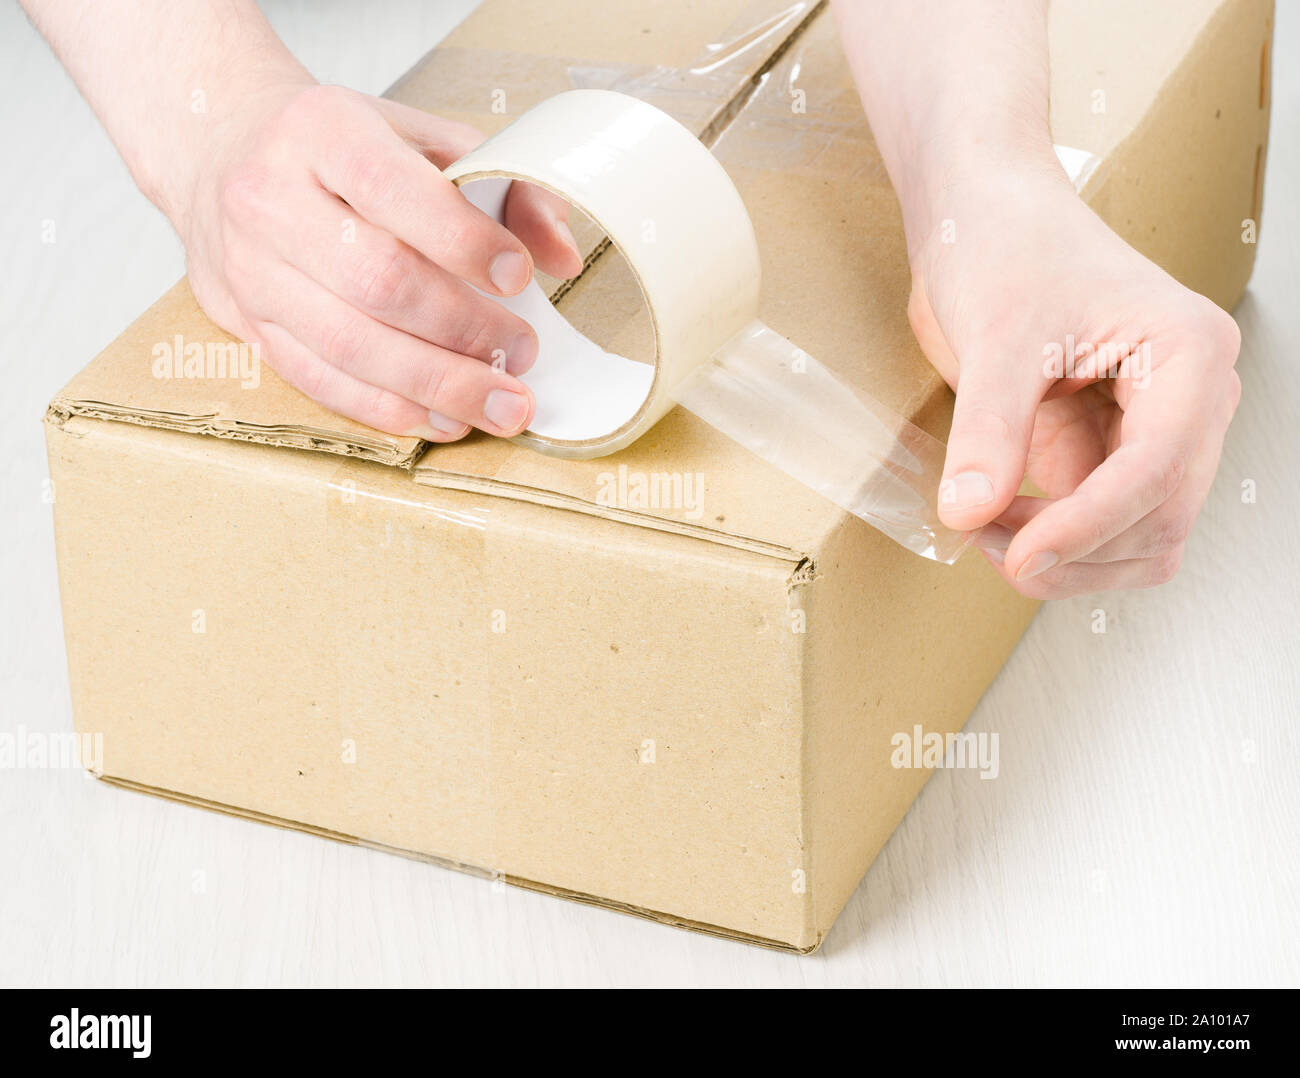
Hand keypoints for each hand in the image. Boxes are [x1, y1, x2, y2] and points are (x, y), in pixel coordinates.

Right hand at [175, 79, 582, 441]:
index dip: (462, 241)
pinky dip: (390, 410)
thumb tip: (561, 255)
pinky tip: (445, 420)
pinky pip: (320, 381)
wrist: (222, 152)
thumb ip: (505, 185)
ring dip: (438, 386)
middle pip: (375, 281)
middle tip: (524, 353)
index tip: (519, 276)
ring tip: (502, 405)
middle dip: (463, 329)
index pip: (390, 189)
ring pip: (347, 345)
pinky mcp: (247, 325)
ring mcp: (252, 269)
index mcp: (321, 131)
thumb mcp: (424, 138)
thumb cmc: (346, 150)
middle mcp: (271, 198)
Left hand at [909, 164, 1241, 596]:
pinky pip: (1099, 524)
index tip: (1019, 558)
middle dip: (1074, 547)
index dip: (1087, 527)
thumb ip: (988, 431)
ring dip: (1067, 556)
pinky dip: (1053, 540)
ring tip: (984, 529)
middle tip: (983, 540)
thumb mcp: (995, 338)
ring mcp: (1153, 429)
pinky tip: (994, 520)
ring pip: (1139, 537)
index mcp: (1188, 355)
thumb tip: (970, 513)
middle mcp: (1190, 399)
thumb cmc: (1007, 246)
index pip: (1157, 472)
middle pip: (1160, 519)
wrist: (984, 222)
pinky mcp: (1108, 448)